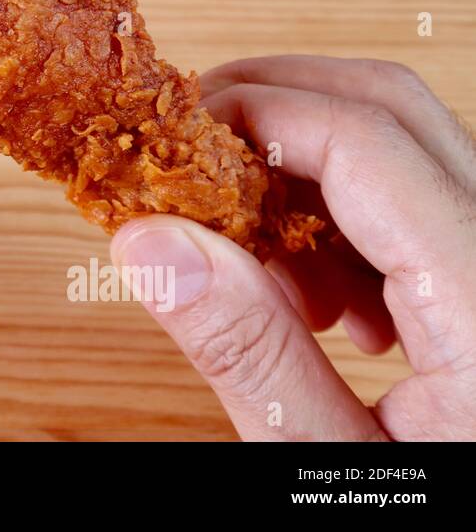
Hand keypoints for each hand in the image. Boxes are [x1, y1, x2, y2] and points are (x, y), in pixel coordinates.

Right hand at [110, 56, 475, 440]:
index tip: (171, 144)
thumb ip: (250, 353)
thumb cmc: (450, 520)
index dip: (255, 114)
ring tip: (252, 255)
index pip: (365, 142)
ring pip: (408, 142)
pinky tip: (316, 299)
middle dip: (276, 104)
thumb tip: (148, 241)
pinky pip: (421, 197)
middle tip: (191, 153)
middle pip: (394, 107)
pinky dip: (345, 213)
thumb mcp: (332, 470)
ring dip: (306, 163)